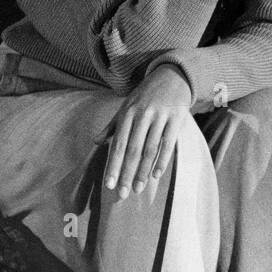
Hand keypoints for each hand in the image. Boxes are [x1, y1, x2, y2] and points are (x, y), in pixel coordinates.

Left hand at [97, 64, 193, 200]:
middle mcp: (142, 116)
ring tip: (138, 189)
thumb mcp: (126, 106)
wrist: (172, 76)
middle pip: (133, 150)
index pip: (118, 145)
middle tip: (122, 194)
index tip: (109, 184)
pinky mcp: (176, 119)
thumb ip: (112, 126)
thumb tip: (96, 142)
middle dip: (127, 174)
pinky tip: (156, 175)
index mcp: (127, 114)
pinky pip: (168, 143)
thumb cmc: (146, 95)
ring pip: (150, 150)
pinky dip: (162, 160)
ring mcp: (159, 117)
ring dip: (143, 172)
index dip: (113, 166)